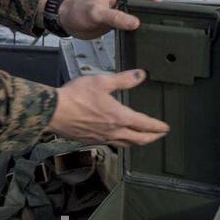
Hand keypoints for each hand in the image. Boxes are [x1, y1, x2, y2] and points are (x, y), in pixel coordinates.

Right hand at [49, 69, 168, 146]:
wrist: (54, 112)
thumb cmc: (76, 96)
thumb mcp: (101, 82)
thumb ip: (123, 80)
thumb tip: (141, 75)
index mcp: (119, 117)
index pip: (145, 124)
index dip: (157, 126)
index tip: (165, 128)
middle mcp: (114, 131)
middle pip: (139, 139)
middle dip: (152, 138)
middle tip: (160, 136)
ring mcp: (102, 138)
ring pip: (126, 144)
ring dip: (138, 142)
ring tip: (143, 140)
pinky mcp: (91, 141)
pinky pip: (112, 144)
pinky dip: (122, 143)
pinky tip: (118, 139)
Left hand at [57, 0, 160, 39]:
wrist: (66, 21)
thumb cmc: (77, 11)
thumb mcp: (96, 13)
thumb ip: (115, 17)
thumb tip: (135, 23)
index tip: (158, 9)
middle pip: (147, 0)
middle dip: (153, 9)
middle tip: (157, 22)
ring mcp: (121, 10)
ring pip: (141, 12)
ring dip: (146, 19)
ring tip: (151, 30)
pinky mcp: (118, 21)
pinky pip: (133, 22)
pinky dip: (138, 28)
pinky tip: (140, 35)